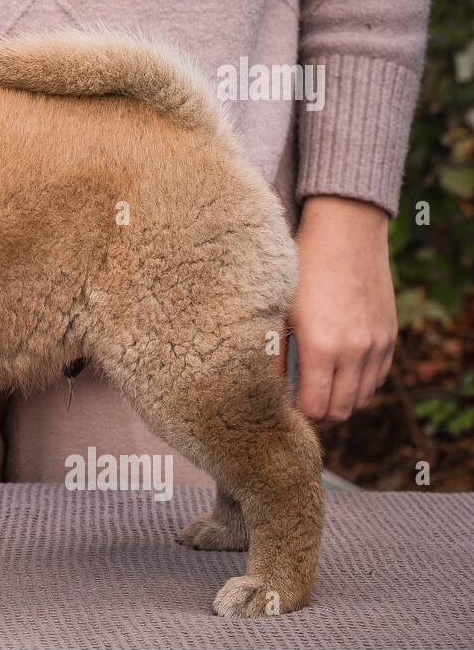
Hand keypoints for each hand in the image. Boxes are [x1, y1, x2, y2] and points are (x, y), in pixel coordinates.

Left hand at [283, 195, 396, 426]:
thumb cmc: (300, 267)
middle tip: (299, 411)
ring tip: (317, 394)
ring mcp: (376, 344)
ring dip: (341, 403)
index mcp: (321, 347)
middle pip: (341, 411)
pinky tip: (339, 377)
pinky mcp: (389, 335)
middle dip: (319, 417)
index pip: (315, 407)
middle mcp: (354, 351)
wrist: (344, 232)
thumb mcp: (276, 309)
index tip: (283, 411)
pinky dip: (360, 386)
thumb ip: (270, 353)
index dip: (298, 416)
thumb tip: (261, 389)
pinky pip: (378, 378)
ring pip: (363, 398)